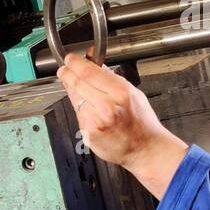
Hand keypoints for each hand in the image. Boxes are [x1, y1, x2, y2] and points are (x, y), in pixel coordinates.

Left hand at [56, 52, 188, 198]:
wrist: (144, 149)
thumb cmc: (142, 123)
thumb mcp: (133, 93)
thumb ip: (111, 76)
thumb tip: (93, 60)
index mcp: (120, 93)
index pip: (88, 72)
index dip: (75, 63)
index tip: (70, 59)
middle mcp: (107, 107)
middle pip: (77, 83)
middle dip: (67, 74)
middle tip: (64, 70)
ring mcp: (95, 121)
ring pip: (74, 98)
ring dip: (72, 90)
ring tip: (77, 87)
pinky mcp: (88, 133)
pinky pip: (78, 114)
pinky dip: (79, 107)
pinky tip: (88, 107)